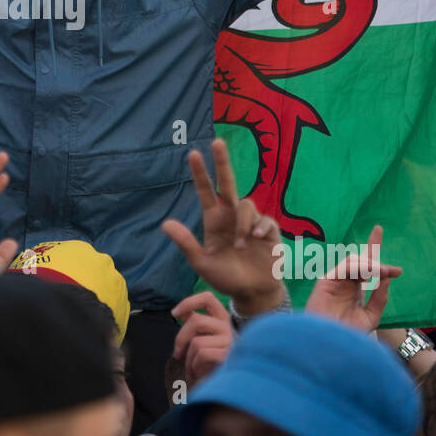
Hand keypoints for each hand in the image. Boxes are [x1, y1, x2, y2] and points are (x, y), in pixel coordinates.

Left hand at [161, 139, 284, 313]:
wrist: (252, 293)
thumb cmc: (225, 278)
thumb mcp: (202, 263)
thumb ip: (186, 243)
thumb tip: (165, 223)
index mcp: (214, 221)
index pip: (206, 191)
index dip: (200, 173)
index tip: (194, 153)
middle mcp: (232, 216)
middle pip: (228, 183)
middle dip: (222, 162)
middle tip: (217, 141)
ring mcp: (251, 222)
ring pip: (246, 205)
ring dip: (242, 223)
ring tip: (241, 246)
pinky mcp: (270, 231)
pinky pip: (265, 220)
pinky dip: (259, 228)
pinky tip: (256, 241)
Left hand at [171, 292, 234, 387]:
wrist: (231, 386)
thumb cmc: (215, 363)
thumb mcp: (205, 341)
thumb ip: (196, 326)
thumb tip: (180, 313)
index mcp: (223, 319)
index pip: (208, 298)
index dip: (189, 302)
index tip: (174, 314)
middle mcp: (229, 327)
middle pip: (196, 321)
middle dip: (180, 339)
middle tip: (177, 354)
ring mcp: (231, 341)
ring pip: (197, 342)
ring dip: (188, 360)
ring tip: (190, 371)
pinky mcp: (229, 356)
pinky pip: (202, 355)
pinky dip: (194, 367)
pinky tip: (197, 375)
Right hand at [304, 225, 401, 331]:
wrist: (331, 344)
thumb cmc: (347, 334)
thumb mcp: (370, 316)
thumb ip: (379, 298)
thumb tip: (387, 279)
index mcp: (355, 289)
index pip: (365, 269)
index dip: (380, 263)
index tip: (399, 271)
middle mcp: (345, 281)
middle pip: (359, 258)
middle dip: (375, 250)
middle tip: (392, 270)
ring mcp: (335, 280)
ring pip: (353, 260)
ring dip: (370, 264)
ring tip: (383, 273)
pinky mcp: (326, 280)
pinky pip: (344, 267)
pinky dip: (359, 266)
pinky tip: (370, 274)